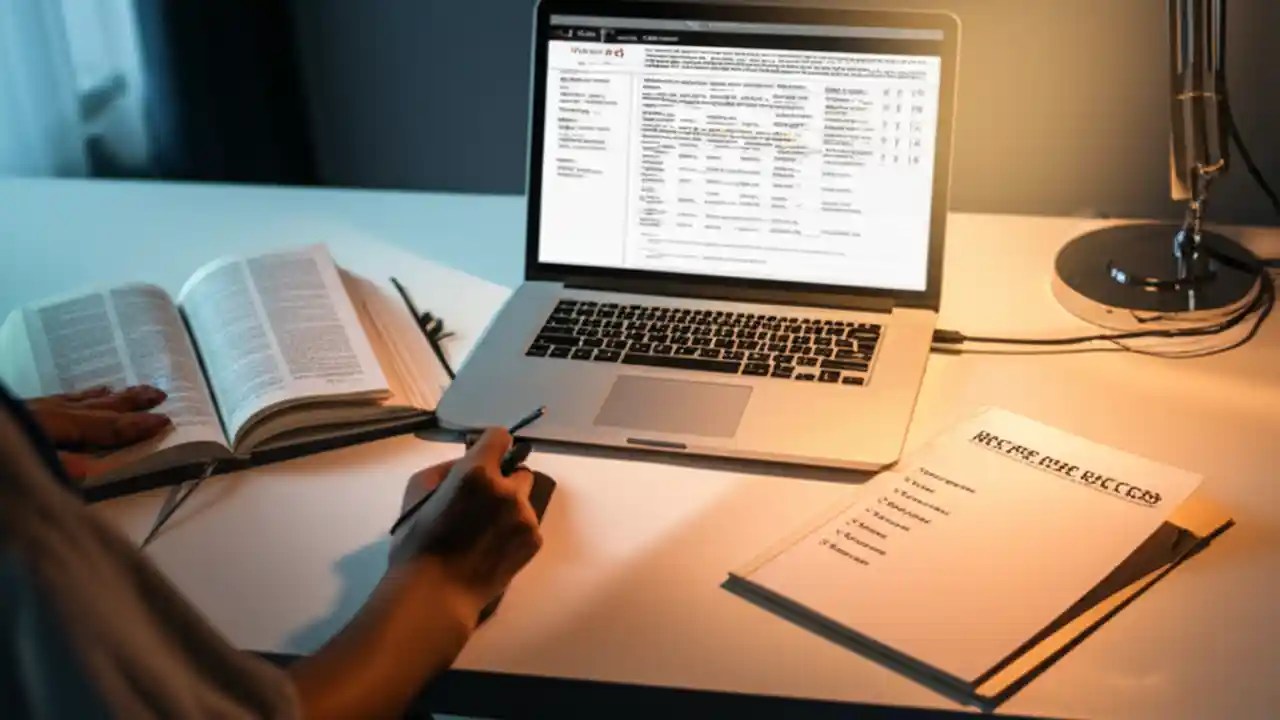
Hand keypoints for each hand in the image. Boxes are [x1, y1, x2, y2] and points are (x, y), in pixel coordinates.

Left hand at [27, 385, 171, 479]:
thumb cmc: (2, 452)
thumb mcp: (32, 459)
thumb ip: (64, 464)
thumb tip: (101, 467)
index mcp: (61, 425)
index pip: (108, 426)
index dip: (138, 425)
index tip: (166, 420)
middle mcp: (58, 411)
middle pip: (103, 406)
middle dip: (134, 402)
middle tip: (162, 394)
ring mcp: (45, 405)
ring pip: (89, 398)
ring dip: (117, 396)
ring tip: (138, 390)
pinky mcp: (32, 405)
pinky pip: (68, 396)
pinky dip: (87, 394)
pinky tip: (98, 390)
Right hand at [390, 428, 542, 615]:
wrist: (437, 594)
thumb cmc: (417, 543)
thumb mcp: (417, 493)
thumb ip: (446, 470)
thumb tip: (466, 462)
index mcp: (476, 472)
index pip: (500, 436)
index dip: (491, 446)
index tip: (485, 458)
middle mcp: (508, 489)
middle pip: (520, 470)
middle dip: (505, 480)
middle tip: (484, 502)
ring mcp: (525, 516)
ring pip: (524, 499)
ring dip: (510, 506)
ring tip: (487, 531)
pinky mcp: (534, 540)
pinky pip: (528, 524)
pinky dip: (515, 531)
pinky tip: (493, 548)